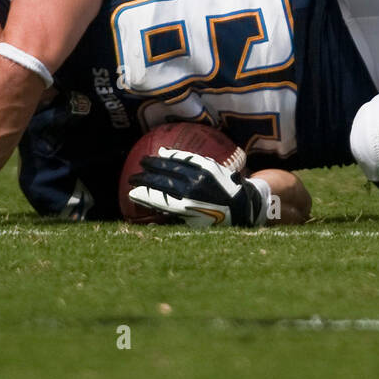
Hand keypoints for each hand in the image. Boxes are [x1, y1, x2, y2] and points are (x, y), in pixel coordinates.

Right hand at [128, 148, 264, 227]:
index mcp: (188, 208)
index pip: (158, 198)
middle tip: (133, 177)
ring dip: (156, 162)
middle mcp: (192, 189)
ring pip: (172, 165)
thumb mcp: (195, 225)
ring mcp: (201, 175)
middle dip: (144, 178)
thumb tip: (152, 214)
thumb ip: (175, 216)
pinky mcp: (209, 165)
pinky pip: (187, 157)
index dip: (143, 194)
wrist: (245, 205)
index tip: (133, 192)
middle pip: (161, 181)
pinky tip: (164, 152)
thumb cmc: (217, 221)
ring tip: (144, 162)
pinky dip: (174, 155)